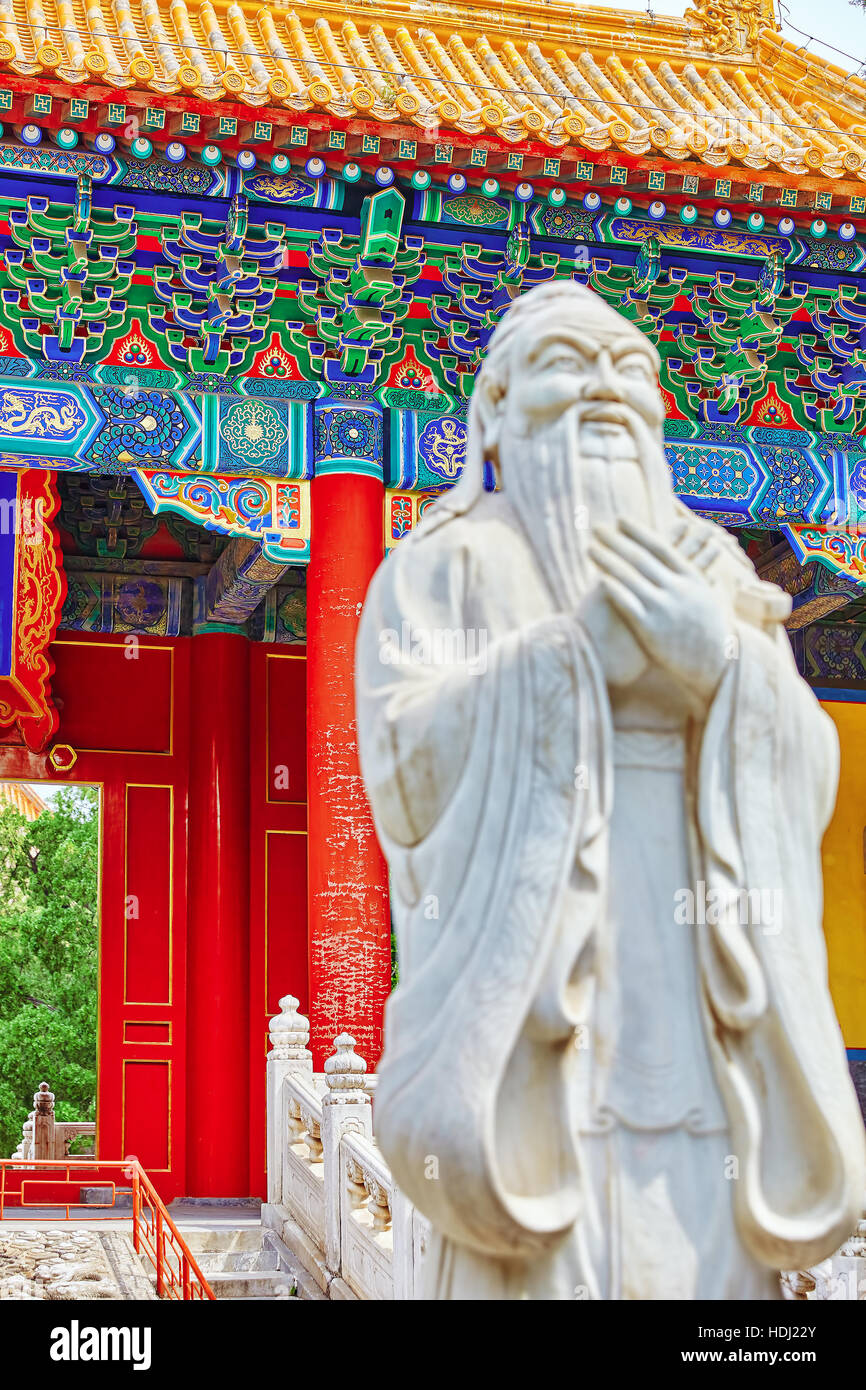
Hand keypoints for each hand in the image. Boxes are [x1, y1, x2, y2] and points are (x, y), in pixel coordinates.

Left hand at [588, 518, 731, 710]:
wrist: (719, 666)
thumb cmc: (712, 632)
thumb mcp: (708, 598)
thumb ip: (695, 577)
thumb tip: (693, 558)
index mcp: (692, 578)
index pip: (661, 547)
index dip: (639, 532)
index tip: (621, 519)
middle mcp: (678, 589)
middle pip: (641, 558)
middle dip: (617, 540)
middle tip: (597, 527)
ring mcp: (664, 608)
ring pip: (631, 578)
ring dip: (607, 560)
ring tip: (590, 547)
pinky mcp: (652, 629)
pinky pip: (628, 605)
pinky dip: (614, 589)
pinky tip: (598, 578)